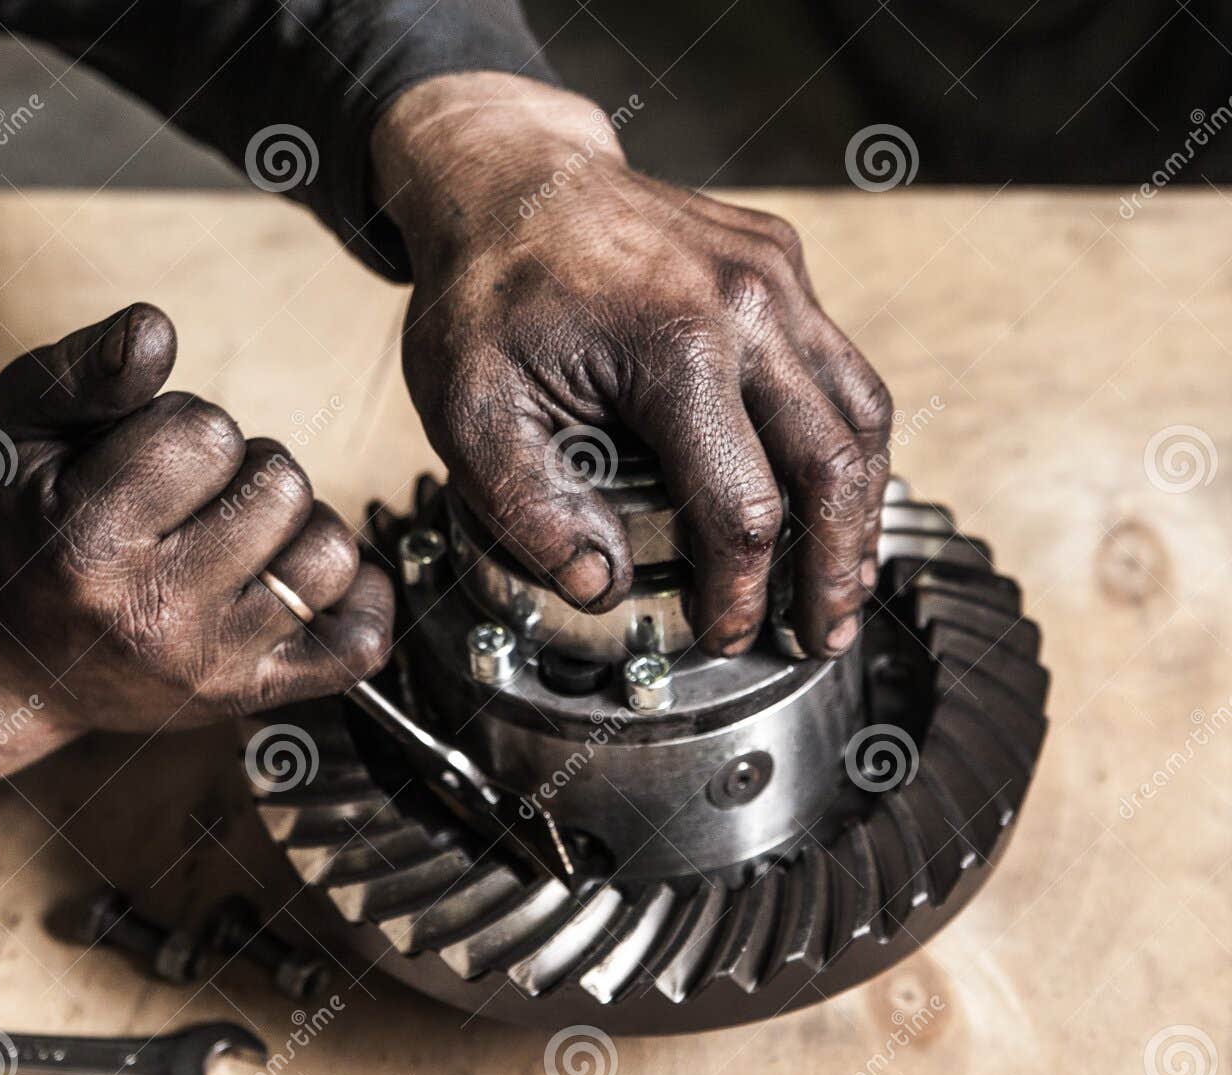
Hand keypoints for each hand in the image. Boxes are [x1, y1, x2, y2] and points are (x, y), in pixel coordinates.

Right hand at [0, 303, 391, 814]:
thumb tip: (155, 327)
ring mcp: (215, 663)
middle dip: (248, 470)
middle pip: (282, 485)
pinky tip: (300, 582)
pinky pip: (362, 641)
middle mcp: (155, 612)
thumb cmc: (29, 526)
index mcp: (87, 540)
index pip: (205, 433)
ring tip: (245, 538)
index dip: (188, 426)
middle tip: (200, 498)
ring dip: (300, 529)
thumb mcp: (24, 430)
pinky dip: (356, 599)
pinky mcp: (258, 696)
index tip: (151, 458)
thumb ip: (86, 369)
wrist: (17, 661)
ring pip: (331, 553)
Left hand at [372, 74, 891, 658]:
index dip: (739, 591)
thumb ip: (534, 511)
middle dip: (833, 566)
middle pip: (831, 464)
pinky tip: (832, 492)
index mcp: (675, 347)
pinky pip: (841, 363)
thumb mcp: (472, 412)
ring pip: (860, 411)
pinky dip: (847, 439)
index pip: (741, 507)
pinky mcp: (781, 261)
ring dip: (861, 506)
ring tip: (848, 577)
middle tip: (823, 635)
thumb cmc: (485, 296)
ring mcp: (776, 275)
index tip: (725, 636)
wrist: (506, 179)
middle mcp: (748, 305)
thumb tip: (606, 588)